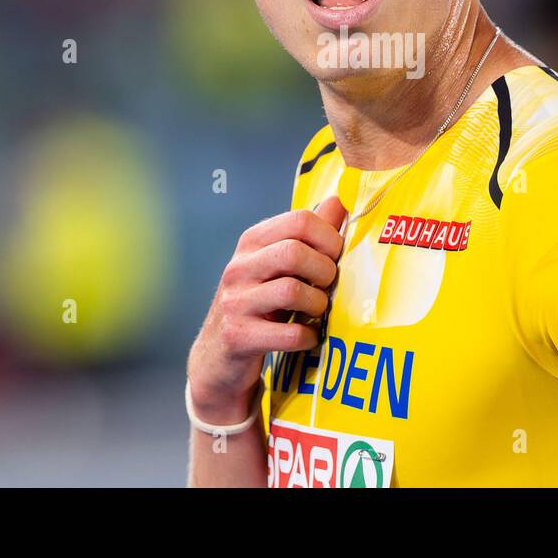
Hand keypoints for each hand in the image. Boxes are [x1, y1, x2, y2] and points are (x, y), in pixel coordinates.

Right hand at [187, 195, 345, 422]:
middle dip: (324, 271)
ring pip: (292, 291)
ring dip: (317, 305)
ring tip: (316, 311)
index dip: (329, 237)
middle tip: (327, 286)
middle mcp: (239, 267)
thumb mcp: (277, 264)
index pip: (299, 220)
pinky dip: (307, 336)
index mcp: (252, 242)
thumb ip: (308, 234)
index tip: (335, 256)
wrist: (218, 357)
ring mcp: (235, 302)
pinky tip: (307, 335)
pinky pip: (288, 334)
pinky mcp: (238, 336)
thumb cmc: (259, 303)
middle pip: (294, 253)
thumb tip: (338, 201)